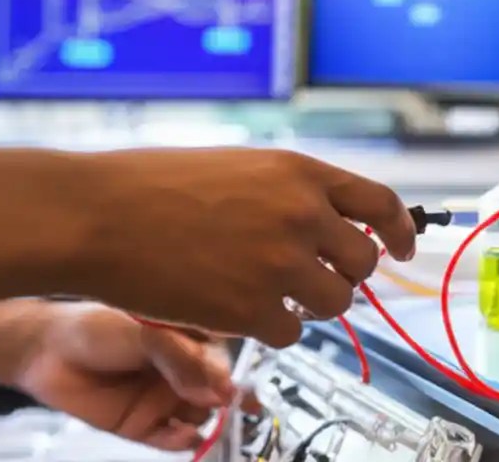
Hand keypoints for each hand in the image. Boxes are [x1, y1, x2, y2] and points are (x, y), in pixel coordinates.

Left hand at [16, 303, 233, 451]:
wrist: (47, 352)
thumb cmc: (100, 329)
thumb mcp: (146, 332)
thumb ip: (181, 358)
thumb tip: (216, 391)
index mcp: (188, 341)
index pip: (220, 357)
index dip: (226, 371)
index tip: (230, 384)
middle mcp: (183, 371)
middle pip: (217, 390)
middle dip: (224, 399)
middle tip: (223, 405)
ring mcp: (164, 401)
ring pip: (200, 416)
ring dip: (207, 420)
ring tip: (200, 418)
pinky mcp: (144, 427)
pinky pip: (172, 440)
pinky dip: (183, 441)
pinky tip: (185, 436)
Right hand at [73, 148, 415, 347]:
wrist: (97, 215)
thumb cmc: (152, 185)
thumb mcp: (240, 165)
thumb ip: (290, 191)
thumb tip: (330, 219)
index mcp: (300, 173)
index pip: (381, 203)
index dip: (400, 230)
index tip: (402, 248)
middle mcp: (302, 216)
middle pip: (363, 263)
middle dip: (345, 275)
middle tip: (315, 279)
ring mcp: (280, 265)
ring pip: (336, 303)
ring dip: (312, 306)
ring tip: (271, 295)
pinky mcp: (252, 310)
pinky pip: (292, 332)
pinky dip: (273, 329)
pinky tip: (240, 311)